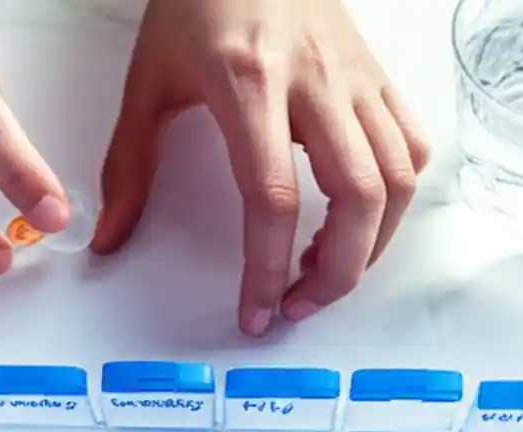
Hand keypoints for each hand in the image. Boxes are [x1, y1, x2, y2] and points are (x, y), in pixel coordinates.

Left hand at [93, 0, 428, 335]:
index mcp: (249, 83)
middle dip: (338, 271)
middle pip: (357, 198)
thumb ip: (130, 163)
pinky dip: (398, 196)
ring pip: (397, 178)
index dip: (269, 268)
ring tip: (330, 266)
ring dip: (373, 243)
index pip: (274, 197)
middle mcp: (315, 82)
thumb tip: (111, 236)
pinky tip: (362, 213)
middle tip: (302, 303)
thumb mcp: (149, 79)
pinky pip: (411, 145)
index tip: (258, 311)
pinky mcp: (377, 76)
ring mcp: (356, 78)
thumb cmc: (197, 1)